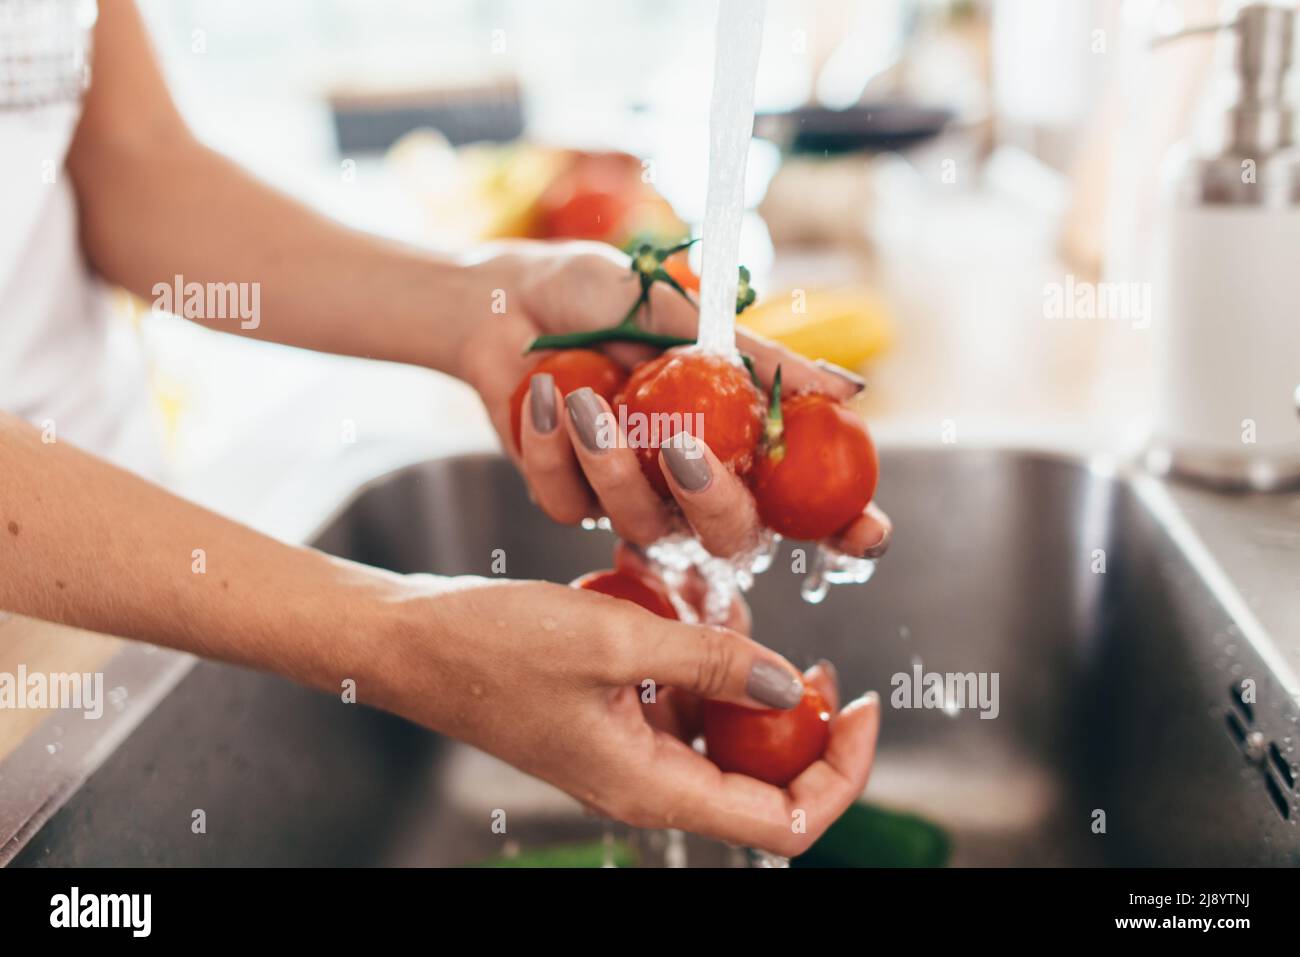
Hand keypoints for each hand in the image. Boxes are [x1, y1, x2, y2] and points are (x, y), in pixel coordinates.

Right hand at [363, 573, 880, 856]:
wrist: (406, 638)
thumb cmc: (490, 645)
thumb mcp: (614, 640)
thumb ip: (710, 662)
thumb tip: (790, 684)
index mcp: (649, 786)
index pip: (783, 821)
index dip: (840, 773)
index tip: (860, 704)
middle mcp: (643, 778)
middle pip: (759, 778)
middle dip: (798, 719)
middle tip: (818, 660)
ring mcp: (624, 746)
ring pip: (717, 727)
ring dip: (739, 671)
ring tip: (733, 606)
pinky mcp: (606, 712)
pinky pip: (673, 693)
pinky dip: (692, 650)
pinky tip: (681, 597)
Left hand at [456, 241, 891, 559]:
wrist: (507, 296)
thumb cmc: (603, 296)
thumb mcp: (681, 313)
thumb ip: (757, 359)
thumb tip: (851, 389)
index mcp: (735, 438)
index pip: (806, 502)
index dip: (844, 526)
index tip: (869, 531)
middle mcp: (691, 482)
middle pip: (731, 538)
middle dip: (712, 503)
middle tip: (681, 448)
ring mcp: (630, 498)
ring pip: (644, 527)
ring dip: (612, 464)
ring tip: (582, 398)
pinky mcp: (568, 500)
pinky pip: (571, 506)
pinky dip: (554, 449)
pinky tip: (545, 395)